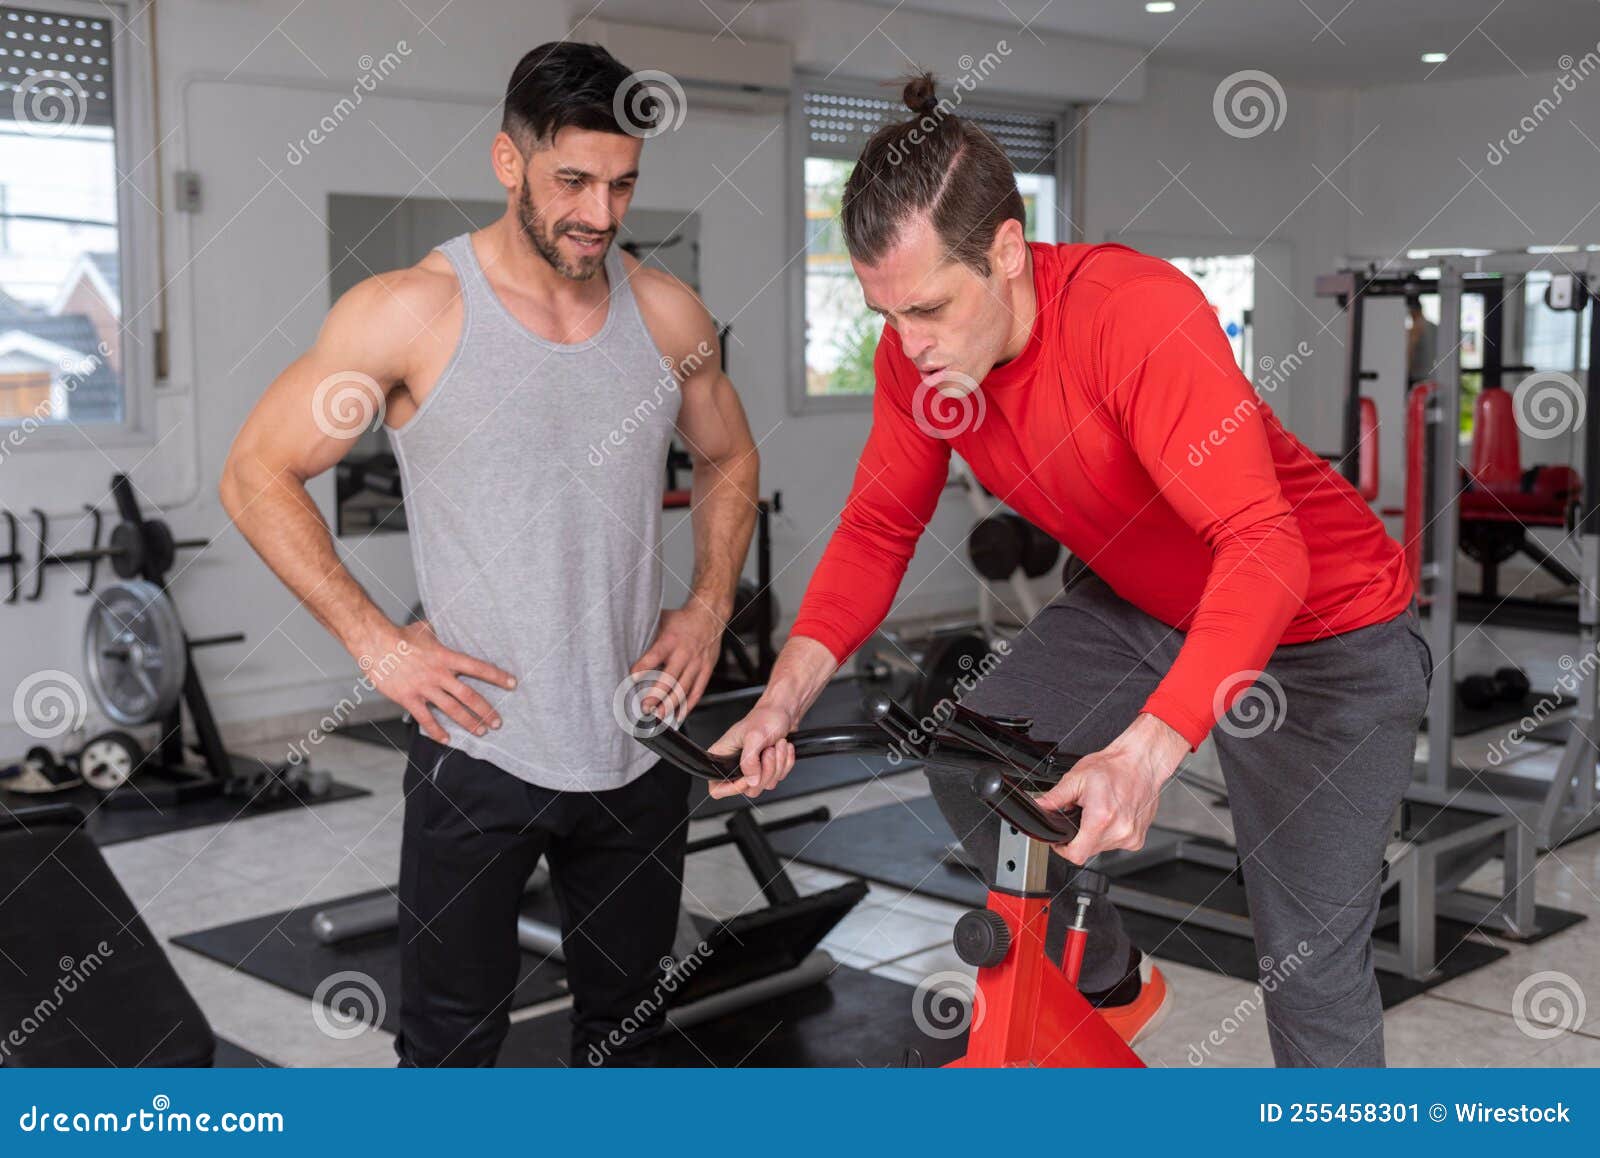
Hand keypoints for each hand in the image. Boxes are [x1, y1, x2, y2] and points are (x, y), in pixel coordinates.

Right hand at [356, 619, 515, 743]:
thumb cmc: (400, 635)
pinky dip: (436, 731)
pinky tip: (446, 740)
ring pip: (451, 709)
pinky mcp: (408, 698)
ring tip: (480, 732)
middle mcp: (438, 674)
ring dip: (468, 722)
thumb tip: (448, 627)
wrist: (374, 643)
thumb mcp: (426, 629)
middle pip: (469, 695)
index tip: (512, 684)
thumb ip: (441, 633)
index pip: (478, 667)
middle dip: (485, 710)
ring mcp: (424, 687)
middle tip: (497, 722)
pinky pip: (425, 719)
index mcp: (446, 657)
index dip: (497, 676)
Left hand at [631, 601, 724, 722]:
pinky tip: (678, 715)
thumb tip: (624, 645)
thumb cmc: (682, 620)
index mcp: (671, 640)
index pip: (655, 655)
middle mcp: (685, 653)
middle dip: (657, 695)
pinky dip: (688, 705)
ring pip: (684, 688)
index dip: (643, 666)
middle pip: (670, 678)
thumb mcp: (662, 621)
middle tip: (645, 707)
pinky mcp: (706, 670)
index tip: (632, 678)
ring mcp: (697, 663)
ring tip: (659, 716)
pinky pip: (697, 691)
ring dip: (670, 704)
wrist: (710, 615)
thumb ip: (647, 636)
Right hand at [705, 701, 796, 799]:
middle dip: (765, 770)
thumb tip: (751, 780)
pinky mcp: (768, 770)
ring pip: (766, 784)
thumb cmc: (765, 717)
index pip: (717, 788)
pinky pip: (779, 778)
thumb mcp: (754, 736)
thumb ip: (749, 761)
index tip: (748, 776)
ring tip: (775, 745)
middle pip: (749, 789)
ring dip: (778, 763)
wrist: (783, 713)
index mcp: (722, 757)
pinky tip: (782, 748)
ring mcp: (753, 769)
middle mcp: (735, 765)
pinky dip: (785, 762)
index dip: (733, 788)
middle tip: (767, 751)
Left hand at [1034, 713, 1188, 863]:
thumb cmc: (1114, 767)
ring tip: (1100, 811)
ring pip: (1102, 848)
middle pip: (1088, 850)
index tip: (1061, 841)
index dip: (1063, 850)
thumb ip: (1055, 797)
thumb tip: (1039, 806)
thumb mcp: (1077, 778)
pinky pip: (1116, 844)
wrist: (1141, 762)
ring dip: (1095, 834)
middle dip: (1080, 836)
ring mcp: (1130, 837)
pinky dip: (1110, 833)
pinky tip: (1113, 815)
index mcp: (1101, 819)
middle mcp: (1118, 831)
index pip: (1076, 854)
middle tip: (1083, 814)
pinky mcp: (1138, 839)